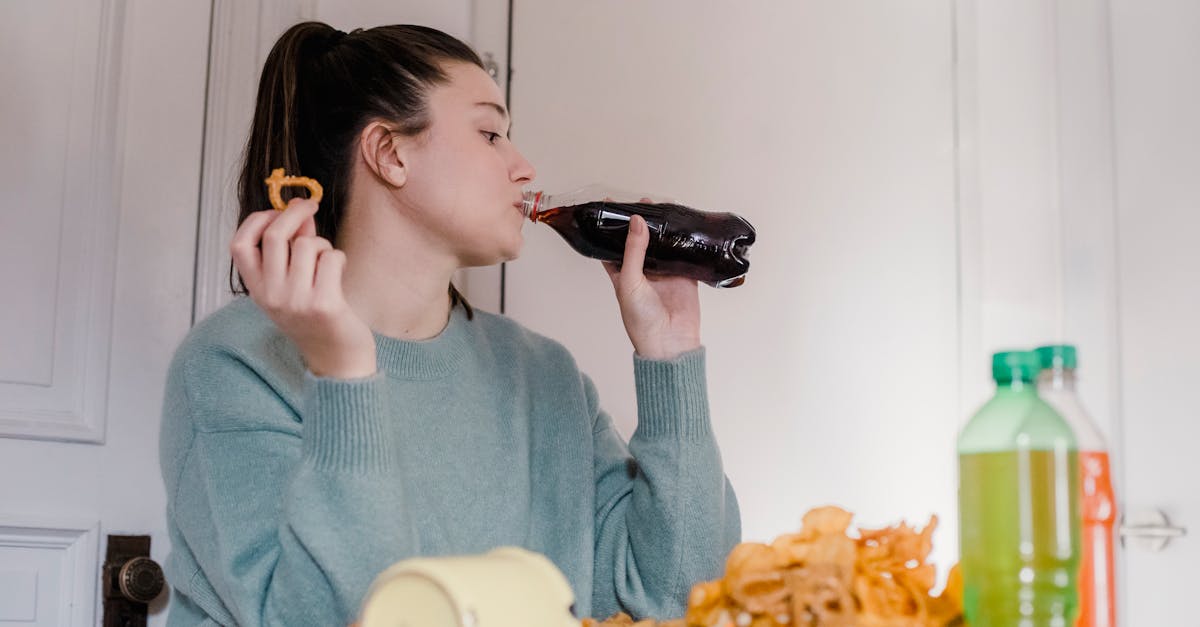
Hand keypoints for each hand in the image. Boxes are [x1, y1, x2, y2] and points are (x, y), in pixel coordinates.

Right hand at [230, 198, 376, 378]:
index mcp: (256, 290)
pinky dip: (338, 258)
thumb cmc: (315, 317)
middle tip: (309, 206)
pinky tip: (339, 274)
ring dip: (322, 244)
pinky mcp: (324, 304)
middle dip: (294, 213)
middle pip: (274, 235)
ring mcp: (296, 300)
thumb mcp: (290, 287)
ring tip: (326, 262)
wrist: (336, 360)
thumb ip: (290, 250)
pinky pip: (330, 258)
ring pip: (307, 245)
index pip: (239, 245)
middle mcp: (271, 296)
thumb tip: (299, 210)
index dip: (256, 220)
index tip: (275, 212)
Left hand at [604, 212, 701, 359]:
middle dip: (642, 222)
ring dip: (663, 229)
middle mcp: (643, 271)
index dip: (611, 226)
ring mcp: (664, 273)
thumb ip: (633, 251)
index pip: (612, 245)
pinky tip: (685, 225)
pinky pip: (684, 254)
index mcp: (622, 274)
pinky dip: (685, 241)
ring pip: (663, 244)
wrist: (669, 343)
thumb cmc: (641, 320)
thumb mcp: (629, 282)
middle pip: (640, 240)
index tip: (611, 205)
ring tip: (664, 207)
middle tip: (644, 202)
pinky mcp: (684, 276)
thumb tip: (636, 221)